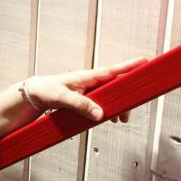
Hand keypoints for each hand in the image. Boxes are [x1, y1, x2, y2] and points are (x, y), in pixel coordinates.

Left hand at [24, 57, 146, 122]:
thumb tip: (100, 114)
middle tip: (131, 109)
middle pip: (116, 85)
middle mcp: (91, 82)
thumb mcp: (62, 98)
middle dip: (126, 95)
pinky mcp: (86, 98)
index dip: (129, 66)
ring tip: (121, 119)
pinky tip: (111, 117)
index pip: (112, 70)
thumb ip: (81, 105)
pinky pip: (103, 103)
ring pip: (111, 96)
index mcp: (87, 76)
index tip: (144, 61)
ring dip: (118, 106)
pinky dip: (108, 110)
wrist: (35, 94)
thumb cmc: (46, 90)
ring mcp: (89, 90)